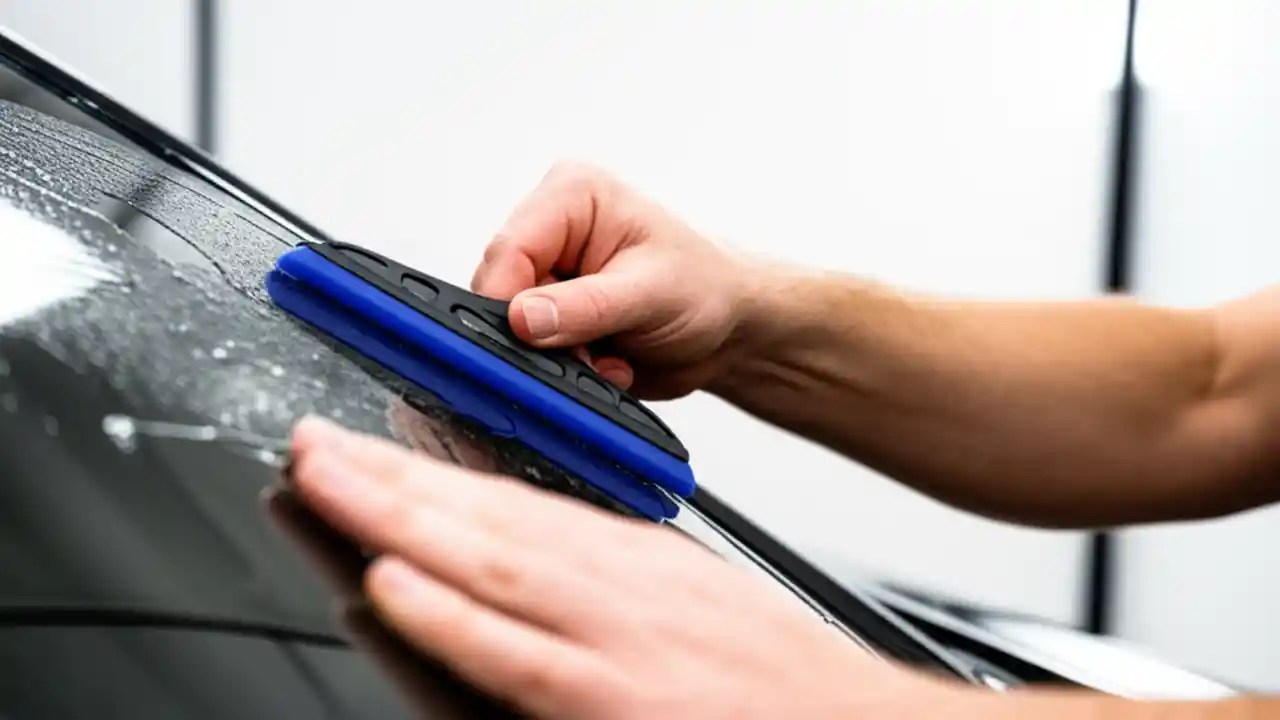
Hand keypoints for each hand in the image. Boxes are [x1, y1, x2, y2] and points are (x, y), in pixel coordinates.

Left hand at [288, 416, 968, 718]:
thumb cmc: (778, 677)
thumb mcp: (694, 598)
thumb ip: (615, 575)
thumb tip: (539, 553)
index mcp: (630, 560)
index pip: (512, 502)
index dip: (429, 472)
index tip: (366, 448)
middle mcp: (616, 586)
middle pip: (485, 517)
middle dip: (387, 476)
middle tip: (312, 440)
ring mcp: (613, 644)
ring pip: (487, 564)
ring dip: (396, 516)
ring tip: (322, 479)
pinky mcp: (614, 705)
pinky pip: (517, 658)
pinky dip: (450, 617)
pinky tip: (390, 584)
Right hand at [472, 162, 761, 398]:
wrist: (729, 329)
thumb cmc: (706, 288)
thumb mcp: (651, 294)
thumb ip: (585, 307)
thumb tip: (523, 319)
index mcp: (572, 196)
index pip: (509, 246)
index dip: (506, 299)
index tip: (524, 340)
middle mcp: (552, 228)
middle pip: (502, 290)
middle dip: (538, 335)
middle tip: (586, 355)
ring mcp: (549, 272)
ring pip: (512, 327)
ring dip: (556, 357)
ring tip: (607, 358)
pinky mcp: (552, 311)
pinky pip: (530, 350)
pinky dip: (565, 368)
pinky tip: (607, 362)